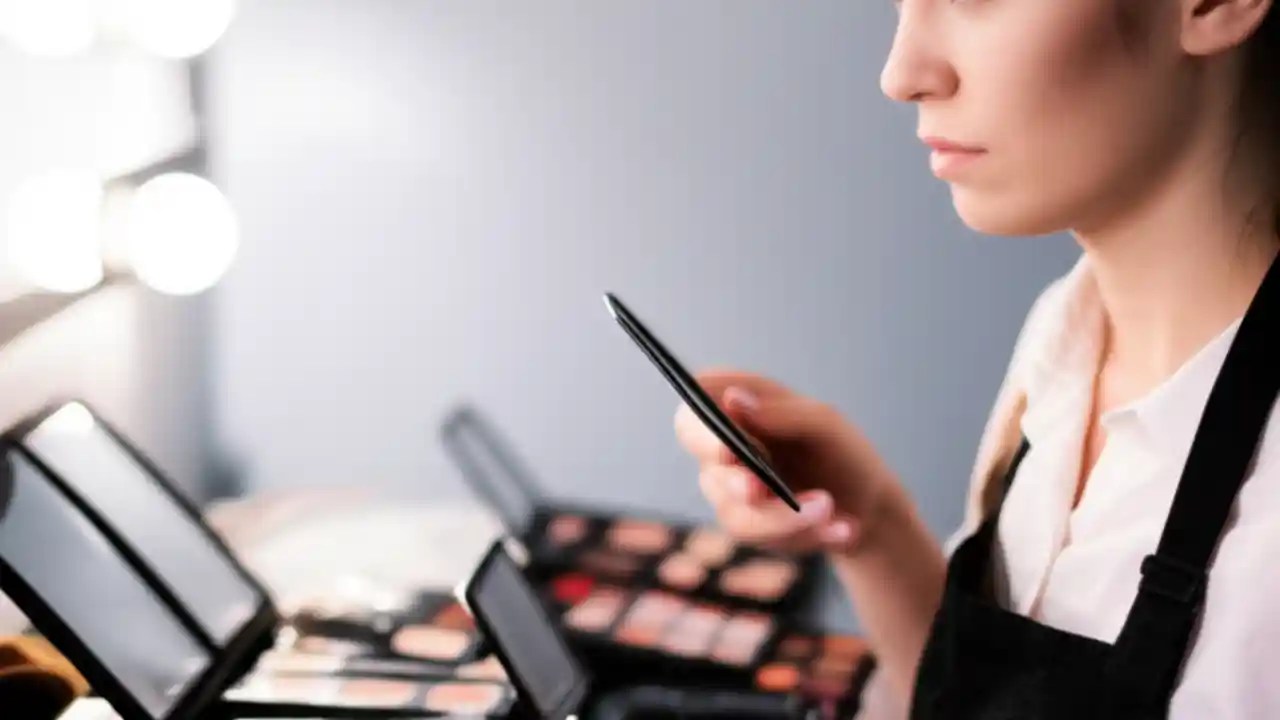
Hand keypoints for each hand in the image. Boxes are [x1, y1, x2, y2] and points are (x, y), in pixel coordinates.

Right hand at [675, 369, 898, 554]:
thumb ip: (781, 412)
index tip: (726, 443)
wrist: (865, 504)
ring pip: (736, 512)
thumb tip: (733, 399)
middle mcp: (724, 448)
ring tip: (829, 507)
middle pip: (708, 466)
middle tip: (756, 489)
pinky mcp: (749, 525)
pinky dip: (806, 533)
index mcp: (737, 409)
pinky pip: (762, 537)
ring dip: (785, 516)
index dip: (700, 428)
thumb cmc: (841, 451)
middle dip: (735, 480)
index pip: (693, 412)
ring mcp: (732, 490)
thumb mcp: (825, 424)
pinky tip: (842, 528)